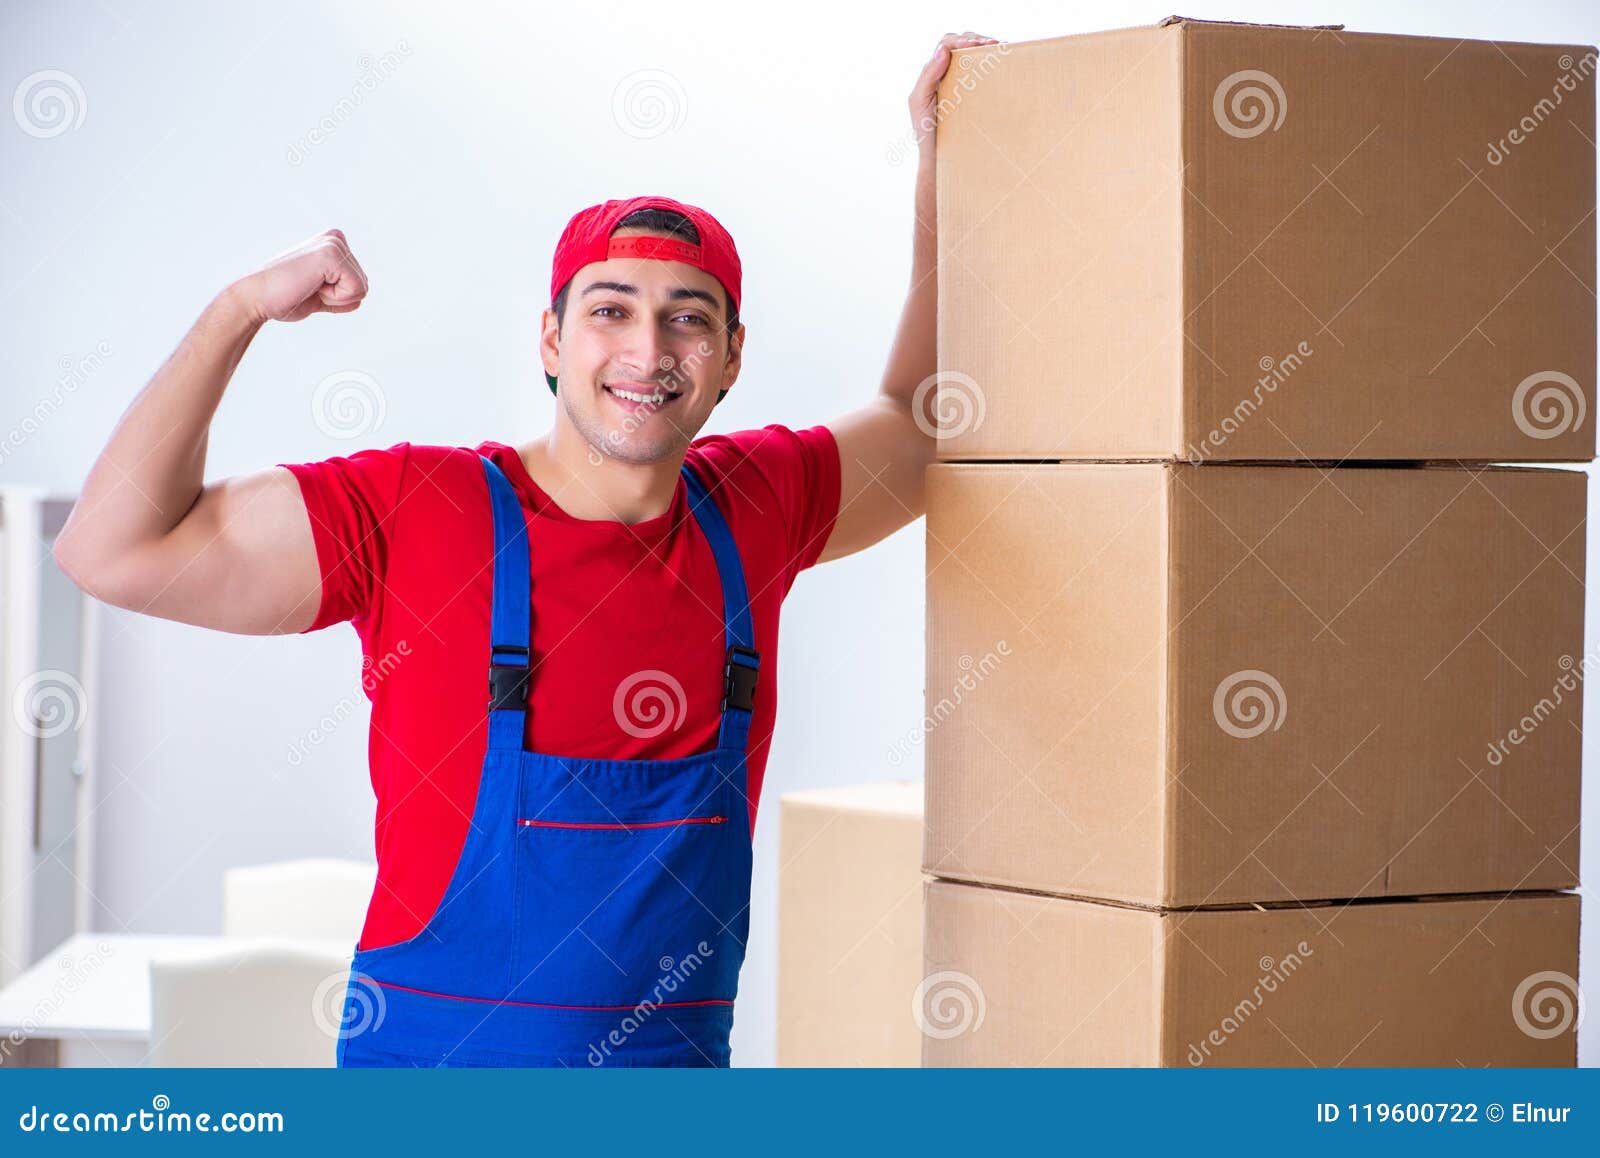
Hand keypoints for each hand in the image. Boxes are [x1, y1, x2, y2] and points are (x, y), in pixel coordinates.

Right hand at [233, 228, 369, 323]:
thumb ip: (338, 295)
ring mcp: (334, 244)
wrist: (258, 298)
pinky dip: (335, 298)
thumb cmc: (283, 298)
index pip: (359, 283)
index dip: (338, 297)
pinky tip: (311, 286)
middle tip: (308, 288)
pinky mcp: (332, 255)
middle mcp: (335, 239)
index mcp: (332, 245)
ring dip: (335, 298)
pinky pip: (356, 289)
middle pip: (364, 285)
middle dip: (338, 298)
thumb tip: (359, 300)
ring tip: (308, 286)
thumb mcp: (318, 297)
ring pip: (362, 288)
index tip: (310, 288)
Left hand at [909, 31, 998, 151]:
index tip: (977, 45)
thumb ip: (928, 76)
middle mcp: (949, 75)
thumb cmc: (927, 135)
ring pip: (977, 57)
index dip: (963, 39)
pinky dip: (995, 66)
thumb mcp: (920, 103)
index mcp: (934, 73)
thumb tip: (943, 50)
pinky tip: (1004, 66)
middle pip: (964, 44)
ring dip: (988, 50)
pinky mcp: (979, 98)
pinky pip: (987, 76)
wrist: (942, 161)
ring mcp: (965, 86)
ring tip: (1000, 51)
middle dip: (978, 40)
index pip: (947, 44)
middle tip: (993, 45)